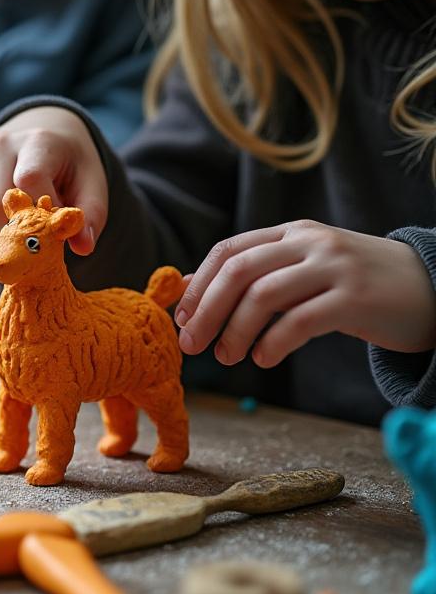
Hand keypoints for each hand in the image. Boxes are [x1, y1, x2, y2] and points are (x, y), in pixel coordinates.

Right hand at [0, 105, 106, 259]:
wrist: (42, 137)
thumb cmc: (69, 165)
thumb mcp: (91, 182)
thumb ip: (91, 214)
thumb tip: (83, 247)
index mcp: (36, 139)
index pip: (29, 180)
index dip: (43, 215)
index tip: (58, 231)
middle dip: (17, 235)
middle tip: (37, 249)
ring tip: (22, 249)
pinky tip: (4, 247)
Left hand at [176, 220, 435, 367]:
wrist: (432, 287)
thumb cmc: (354, 286)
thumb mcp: (304, 271)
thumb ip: (257, 276)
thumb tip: (193, 289)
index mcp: (291, 233)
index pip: (228, 251)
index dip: (198, 285)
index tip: (181, 318)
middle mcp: (310, 243)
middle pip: (238, 271)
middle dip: (207, 310)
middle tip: (191, 344)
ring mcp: (335, 267)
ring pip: (264, 295)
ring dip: (235, 331)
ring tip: (228, 357)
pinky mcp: (356, 298)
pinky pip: (301, 321)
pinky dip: (272, 343)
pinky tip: (262, 359)